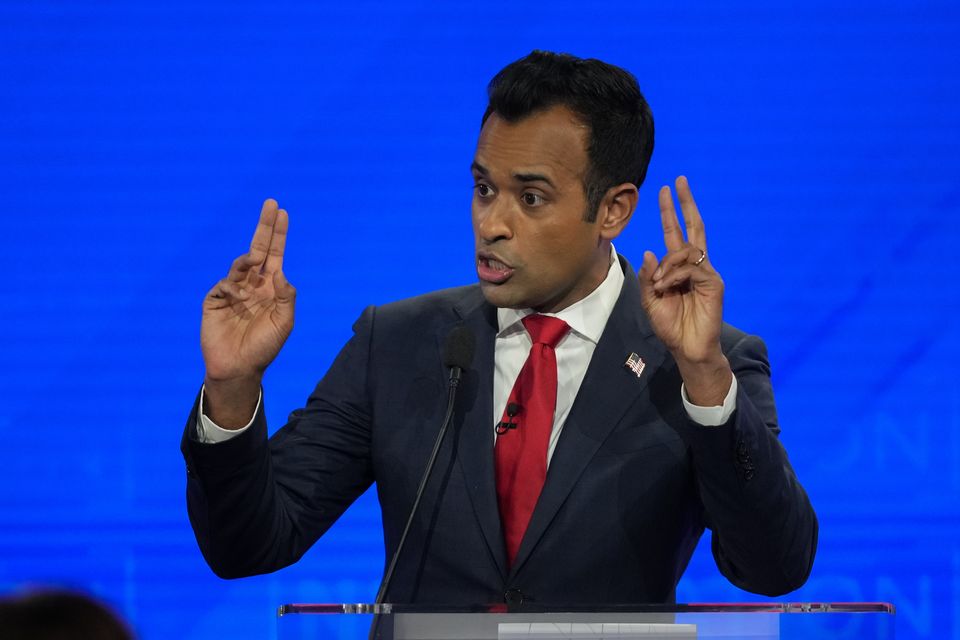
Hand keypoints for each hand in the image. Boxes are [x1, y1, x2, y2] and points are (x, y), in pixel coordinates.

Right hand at [201, 199, 295, 385]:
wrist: (239, 369)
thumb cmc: (264, 347)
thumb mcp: (284, 323)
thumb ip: (286, 297)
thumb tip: (279, 271)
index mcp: (270, 288)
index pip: (274, 255)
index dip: (278, 234)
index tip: (282, 213)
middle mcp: (251, 285)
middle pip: (258, 250)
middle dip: (264, 227)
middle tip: (271, 204)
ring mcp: (232, 291)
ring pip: (239, 265)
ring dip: (247, 259)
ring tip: (255, 258)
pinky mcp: (214, 301)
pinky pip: (223, 285)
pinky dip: (232, 286)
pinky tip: (239, 296)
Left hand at [638, 176, 730, 404]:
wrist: (687, 348)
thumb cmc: (670, 326)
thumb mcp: (650, 300)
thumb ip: (648, 277)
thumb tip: (650, 251)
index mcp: (678, 268)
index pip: (676, 233)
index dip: (671, 212)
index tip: (666, 190)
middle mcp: (695, 266)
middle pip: (693, 227)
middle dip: (684, 203)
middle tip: (678, 181)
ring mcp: (706, 273)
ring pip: (687, 250)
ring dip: (667, 264)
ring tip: (659, 285)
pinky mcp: (713, 283)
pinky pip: (692, 268)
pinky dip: (675, 275)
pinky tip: (666, 287)